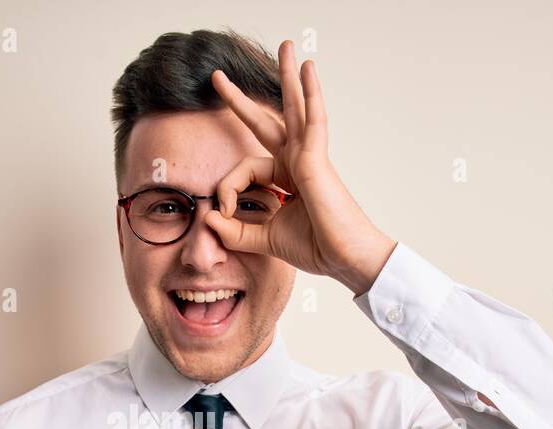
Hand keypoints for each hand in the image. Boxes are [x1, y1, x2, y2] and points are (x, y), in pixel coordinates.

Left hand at [204, 39, 396, 295]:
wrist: (343, 258)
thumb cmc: (315, 247)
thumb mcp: (263, 239)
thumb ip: (235, 231)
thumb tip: (208, 219)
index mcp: (285, 178)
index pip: (243, 169)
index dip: (227, 189)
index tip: (225, 213)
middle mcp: (296, 162)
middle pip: (268, 121)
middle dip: (241, 99)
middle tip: (218, 77)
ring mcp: (308, 157)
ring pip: (294, 108)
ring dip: (288, 76)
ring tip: (286, 46)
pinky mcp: (316, 158)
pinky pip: (313, 118)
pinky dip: (312, 92)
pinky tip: (308, 68)